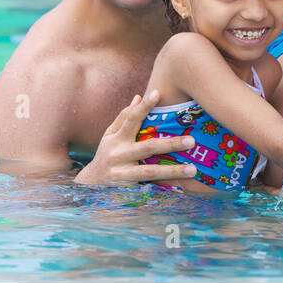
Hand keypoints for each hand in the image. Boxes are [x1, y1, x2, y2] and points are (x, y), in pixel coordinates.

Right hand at [74, 90, 198, 185]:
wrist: (89, 186)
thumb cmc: (106, 155)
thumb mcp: (109, 136)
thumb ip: (124, 118)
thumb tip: (138, 97)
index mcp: (117, 139)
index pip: (131, 119)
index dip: (144, 106)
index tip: (159, 93)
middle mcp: (120, 155)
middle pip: (148, 147)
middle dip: (171, 144)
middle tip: (192, 141)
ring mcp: (123, 174)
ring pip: (150, 172)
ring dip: (173, 171)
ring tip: (193, 169)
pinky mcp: (126, 190)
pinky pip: (148, 189)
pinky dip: (164, 189)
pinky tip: (182, 188)